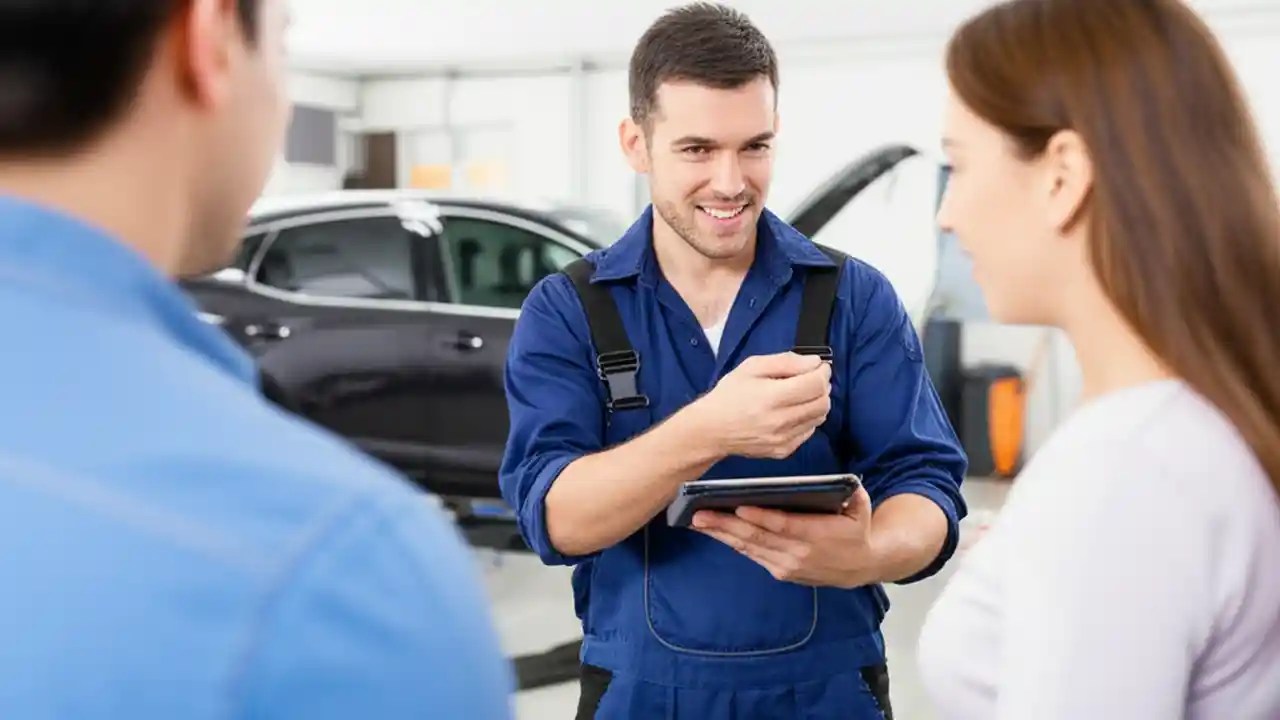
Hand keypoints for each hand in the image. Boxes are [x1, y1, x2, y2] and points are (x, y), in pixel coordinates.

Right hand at [691, 352, 831, 459]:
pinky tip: (791, 412)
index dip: (822, 372)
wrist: (711, 429)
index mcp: (771, 397)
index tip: (820, 366)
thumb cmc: (728, 396)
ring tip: (800, 394)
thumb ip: (785, 361)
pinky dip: (807, 418)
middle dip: (822, 386)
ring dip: (816, 402)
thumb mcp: (751, 367)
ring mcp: (783, 439)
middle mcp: (780, 421)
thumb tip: (813, 362)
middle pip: (823, 402)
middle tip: (810, 379)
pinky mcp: (783, 450)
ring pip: (820, 417)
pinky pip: (809, 431)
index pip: (816, 384)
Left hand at [691, 485, 876, 588]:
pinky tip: (716, 532)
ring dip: (722, 535)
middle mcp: (798, 554)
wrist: (862, 566)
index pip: (783, 525)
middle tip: (700, 514)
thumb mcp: (861, 508)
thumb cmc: (856, 530)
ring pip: (749, 548)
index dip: (760, 518)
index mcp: (816, 535)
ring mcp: (788, 566)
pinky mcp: (782, 573)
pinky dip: (733, 543)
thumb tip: (844, 480)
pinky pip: (753, 555)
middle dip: (725, 525)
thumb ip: (853, 493)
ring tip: (699, 521)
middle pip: (757, 538)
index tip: (738, 508)